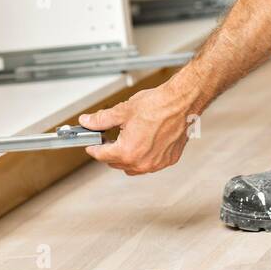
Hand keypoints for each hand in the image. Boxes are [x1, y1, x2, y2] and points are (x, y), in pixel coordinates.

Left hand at [78, 78, 197, 174]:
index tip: (91, 145)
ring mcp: (157, 163)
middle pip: (116, 163)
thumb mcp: (123, 111)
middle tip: (109, 138)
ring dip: (127, 156)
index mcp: (127, 151)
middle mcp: (142, 162)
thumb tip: (87, 121)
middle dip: (110, 151)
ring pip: (133, 166)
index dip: (94, 148)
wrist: (182, 103)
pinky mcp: (169, 160)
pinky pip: (150, 163)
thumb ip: (101, 120)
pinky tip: (146, 141)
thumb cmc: (157, 105)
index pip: (102, 155)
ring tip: (128, 139)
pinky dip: (145, 156)